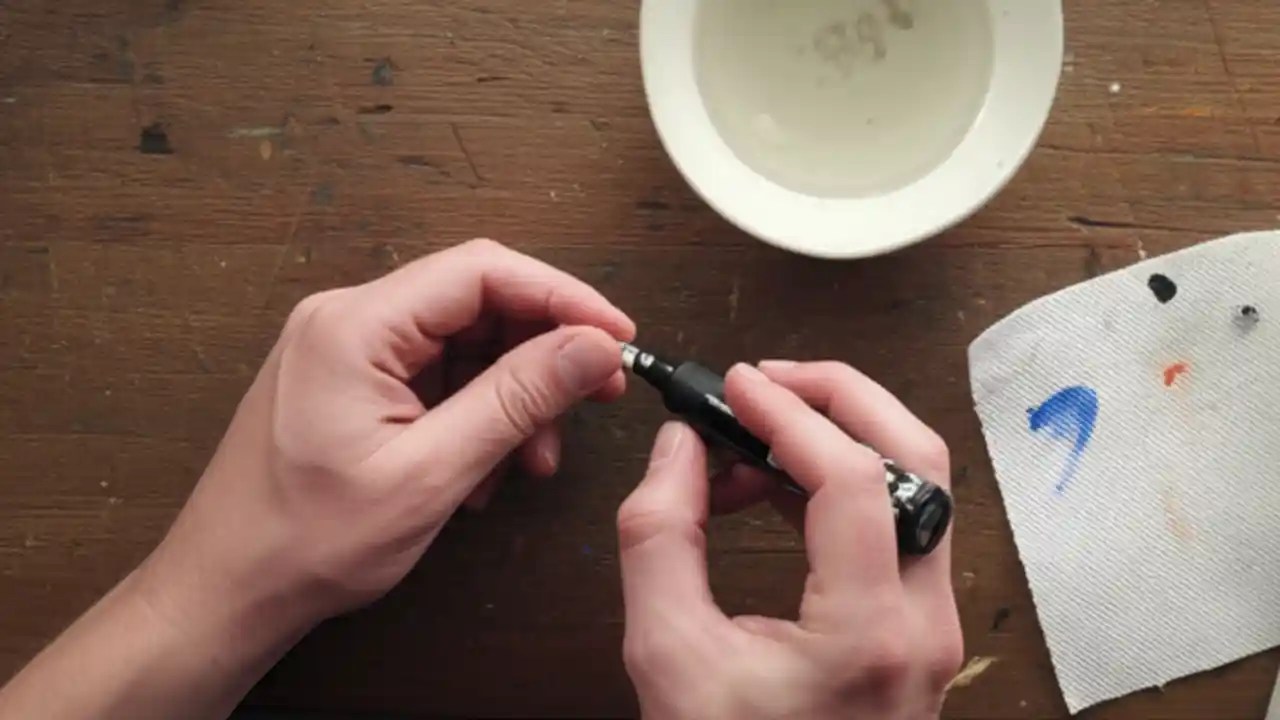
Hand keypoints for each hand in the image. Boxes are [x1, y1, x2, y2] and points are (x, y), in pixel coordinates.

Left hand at [140, 239, 634, 635]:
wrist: (228, 589)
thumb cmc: (305, 542)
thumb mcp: (430, 474)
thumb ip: (516, 401)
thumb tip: (592, 346)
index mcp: (355, 327)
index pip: (482, 271)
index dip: (562, 296)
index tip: (616, 335)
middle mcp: (347, 320)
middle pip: (476, 300)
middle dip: (543, 348)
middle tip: (596, 392)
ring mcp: (348, 349)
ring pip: (464, 341)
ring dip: (513, 392)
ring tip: (531, 457)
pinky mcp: (353, 380)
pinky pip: (437, 373)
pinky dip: (477, 412)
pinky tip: (487, 465)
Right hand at [617, 362, 961, 719]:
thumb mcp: (667, 656)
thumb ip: (659, 537)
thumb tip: (680, 446)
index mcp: (870, 634)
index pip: (853, 477)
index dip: (789, 413)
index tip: (733, 386)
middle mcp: (923, 624)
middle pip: (917, 458)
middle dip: (839, 397)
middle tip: (764, 381)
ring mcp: (931, 626)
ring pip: (914, 484)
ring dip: (836, 437)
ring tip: (746, 440)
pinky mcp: (918, 627)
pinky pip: (894, 521)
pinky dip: (837, 483)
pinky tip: (768, 485)